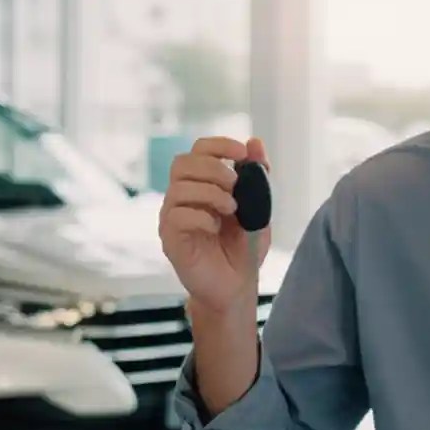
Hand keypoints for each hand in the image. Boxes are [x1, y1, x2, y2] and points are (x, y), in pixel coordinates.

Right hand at [159, 136, 271, 312]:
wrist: (236, 287)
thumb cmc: (243, 248)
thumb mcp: (259, 208)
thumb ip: (257, 177)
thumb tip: (255, 143)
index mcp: (201, 185)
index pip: (198, 150)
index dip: (219, 145)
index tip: (242, 153)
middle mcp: (181, 197)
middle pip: (183, 163)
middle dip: (214, 168)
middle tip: (235, 187)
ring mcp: (172, 218)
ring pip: (179, 188)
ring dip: (212, 194)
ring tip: (232, 210)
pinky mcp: (170, 240)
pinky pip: (177, 216)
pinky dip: (202, 217)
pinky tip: (216, 229)